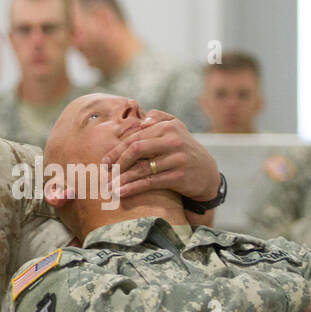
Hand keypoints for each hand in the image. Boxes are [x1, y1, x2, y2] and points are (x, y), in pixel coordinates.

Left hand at [102, 110, 219, 200]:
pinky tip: (121, 193)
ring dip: (121, 178)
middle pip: (136, 149)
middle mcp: (173, 140)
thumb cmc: (184, 149)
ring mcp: (176, 158)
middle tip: (104, 174)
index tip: (104, 162)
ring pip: (141, 168)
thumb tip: (141, 119)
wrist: (207, 172)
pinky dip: (133, 188)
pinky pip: (150, 182)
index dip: (117, 150)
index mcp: (168, 126)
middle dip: (117, 162)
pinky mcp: (179, 176)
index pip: (135, 137)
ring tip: (108, 187)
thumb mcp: (176, 127)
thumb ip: (158, 117)